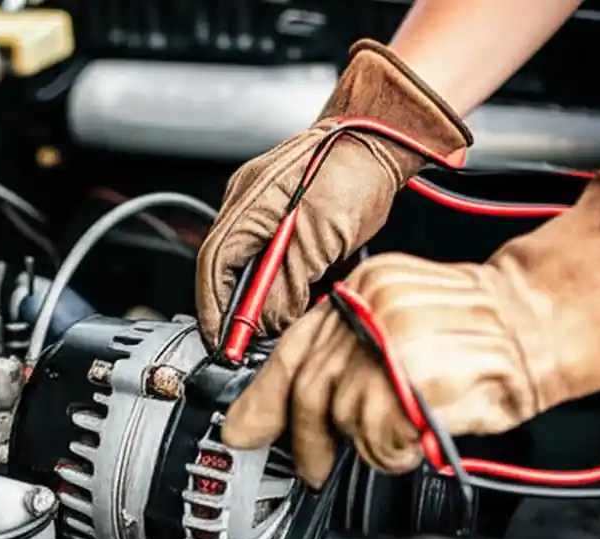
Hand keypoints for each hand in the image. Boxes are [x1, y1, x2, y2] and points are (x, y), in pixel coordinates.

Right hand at [195, 40, 469, 346]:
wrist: (385, 133)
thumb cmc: (355, 168)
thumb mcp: (321, 237)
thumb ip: (286, 284)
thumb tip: (264, 324)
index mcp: (247, 206)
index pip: (214, 267)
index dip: (215, 311)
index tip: (224, 344)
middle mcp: (249, 206)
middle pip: (233, 271)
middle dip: (247, 309)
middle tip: (262, 338)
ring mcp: (268, 208)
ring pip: (260, 268)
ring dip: (277, 295)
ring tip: (301, 310)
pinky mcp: (292, 213)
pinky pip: (282, 256)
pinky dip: (296, 278)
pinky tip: (319, 284)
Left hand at [220, 170, 599, 486]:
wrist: (543, 323)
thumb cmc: (482, 332)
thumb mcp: (403, 321)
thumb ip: (353, 349)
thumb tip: (305, 400)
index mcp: (362, 289)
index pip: (293, 346)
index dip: (263, 396)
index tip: (244, 427)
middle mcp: (369, 308)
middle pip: (307, 386)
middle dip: (304, 438)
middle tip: (311, 467)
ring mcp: (390, 341)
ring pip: (341, 414)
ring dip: (364, 443)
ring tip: (396, 439)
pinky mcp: (412, 377)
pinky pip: (375, 434)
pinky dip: (389, 452)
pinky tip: (412, 441)